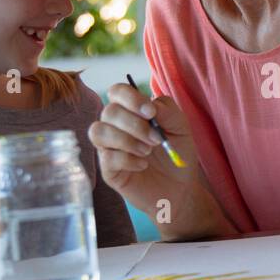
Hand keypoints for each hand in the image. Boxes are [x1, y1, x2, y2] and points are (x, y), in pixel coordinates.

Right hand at [90, 82, 198, 214]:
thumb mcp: (180, 128)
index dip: (131, 98)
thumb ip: (167, 111)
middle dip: (135, 125)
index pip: (117, 91)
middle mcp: (116, 126)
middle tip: (156, 140)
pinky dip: (128, 159)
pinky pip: (106, 157)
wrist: (180, 187)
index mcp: (131, 111)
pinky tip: (142, 165)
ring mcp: (109, 147)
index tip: (151, 113)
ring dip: (126, 140)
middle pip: (109, 111)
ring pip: (99, 132)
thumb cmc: (176, 153)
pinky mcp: (108, 169)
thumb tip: (150, 104)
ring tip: (148, 152)